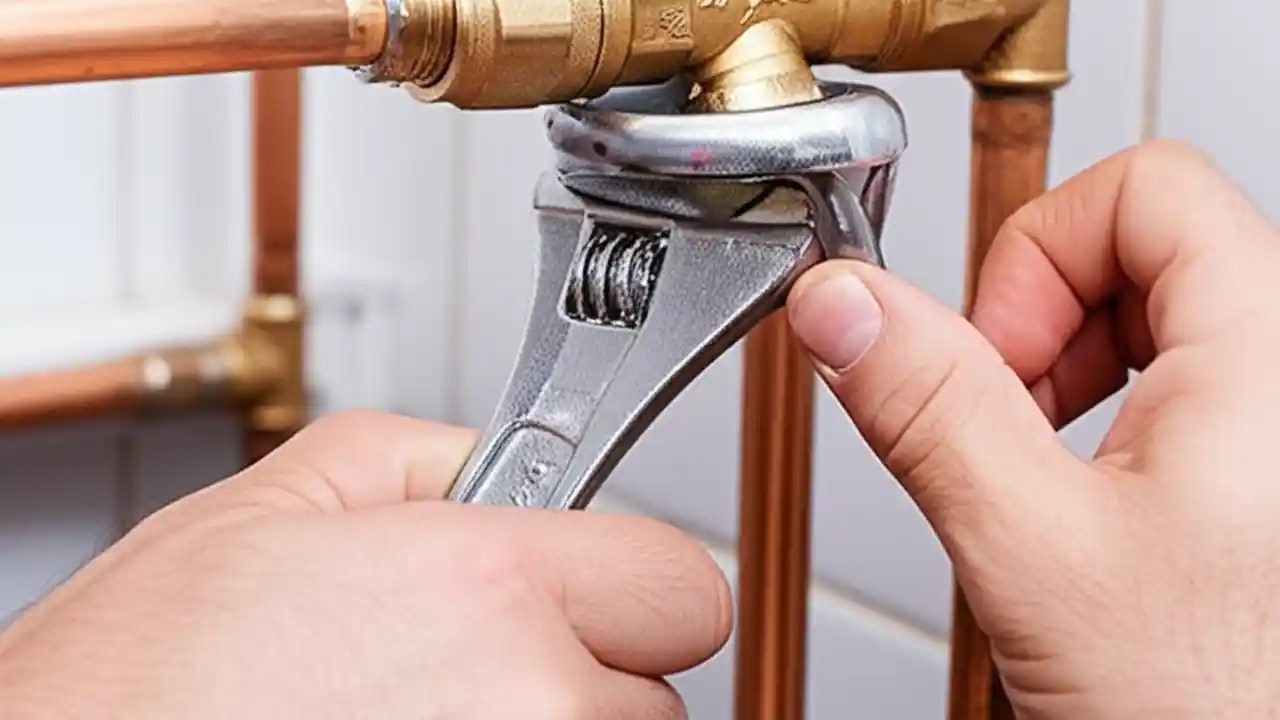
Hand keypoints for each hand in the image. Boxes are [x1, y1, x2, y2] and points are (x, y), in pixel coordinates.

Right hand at [0, 413, 730, 718]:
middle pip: (652, 687)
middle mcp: (535, 709)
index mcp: (492, 591)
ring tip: (421, 718)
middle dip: (580, 667)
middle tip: (468, 665)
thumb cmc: (137, 687)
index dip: (627, 581)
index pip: (683, 583)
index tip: (584, 589)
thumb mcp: (280, 502)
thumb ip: (432, 460)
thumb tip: (506, 468)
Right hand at [787, 141, 1279, 717]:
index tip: (991, 360)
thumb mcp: (1037, 552)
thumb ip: (927, 409)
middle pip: (1141, 246)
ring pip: (1150, 318)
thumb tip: (842, 306)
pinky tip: (1080, 504)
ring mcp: (1274, 421)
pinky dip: (1101, 422)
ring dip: (1063, 380)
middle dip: (1039, 327)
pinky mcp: (1258, 470)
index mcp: (1266, 350)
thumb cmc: (1218, 709)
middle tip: (1008, 428)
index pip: (1141, 187)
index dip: (1034, 258)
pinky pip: (1176, 386)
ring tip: (1039, 479)